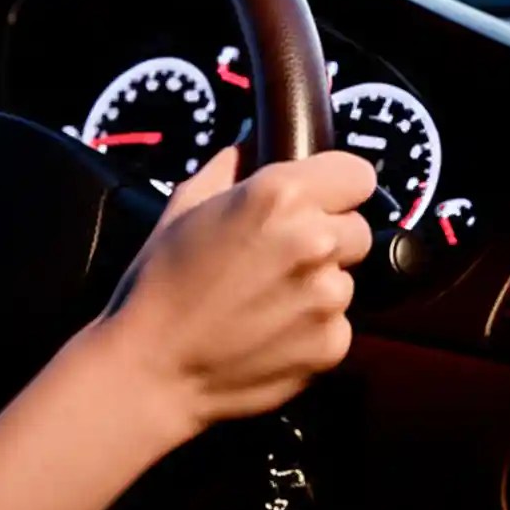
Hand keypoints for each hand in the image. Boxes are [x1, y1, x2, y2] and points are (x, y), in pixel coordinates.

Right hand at [101, 147, 375, 434]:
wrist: (151, 368)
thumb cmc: (159, 287)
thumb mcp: (184, 206)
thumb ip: (231, 164)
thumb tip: (254, 142)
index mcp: (280, 195)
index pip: (358, 174)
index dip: (336, 188)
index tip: (320, 202)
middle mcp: (314, 240)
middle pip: (358, 228)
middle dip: (327, 237)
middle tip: (278, 256)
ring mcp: (328, 296)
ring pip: (347, 277)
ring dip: (318, 284)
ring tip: (264, 298)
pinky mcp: (333, 343)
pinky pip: (338, 323)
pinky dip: (312, 326)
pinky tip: (268, 329)